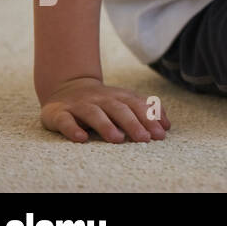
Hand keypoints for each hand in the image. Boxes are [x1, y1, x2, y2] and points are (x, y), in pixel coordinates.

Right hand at [40, 77, 170, 142]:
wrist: (67, 86)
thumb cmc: (102, 101)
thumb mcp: (123, 102)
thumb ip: (144, 111)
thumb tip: (166, 126)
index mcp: (119, 96)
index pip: (137, 106)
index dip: (149, 118)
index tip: (160, 134)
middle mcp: (101, 99)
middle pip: (119, 109)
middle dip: (134, 123)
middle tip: (144, 139)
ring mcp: (80, 105)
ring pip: (94, 114)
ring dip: (106, 126)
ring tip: (117, 139)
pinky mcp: (59, 113)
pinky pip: (65, 120)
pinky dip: (73, 128)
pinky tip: (81, 138)